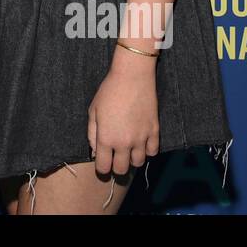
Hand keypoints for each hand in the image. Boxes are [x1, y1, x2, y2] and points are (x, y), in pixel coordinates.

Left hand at [87, 58, 159, 175]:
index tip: (102, 163)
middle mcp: (124, 143)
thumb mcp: (93, 111)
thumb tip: (95, 151)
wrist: (132, 77)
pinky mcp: (154, 131)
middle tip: (115, 158)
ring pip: (138, 163)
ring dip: (132, 159)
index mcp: (106, 138)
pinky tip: (141, 143)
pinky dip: (147, 151)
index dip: (101, 168)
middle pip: (121, 169)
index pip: (103, 167)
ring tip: (128, 150)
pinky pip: (153, 152)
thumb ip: (92, 134)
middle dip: (116, 167)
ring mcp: (141, 138)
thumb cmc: (109, 91)